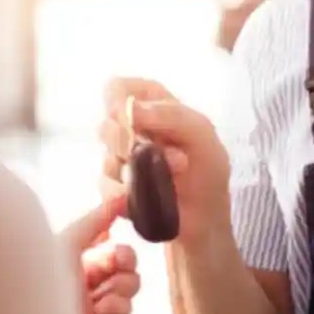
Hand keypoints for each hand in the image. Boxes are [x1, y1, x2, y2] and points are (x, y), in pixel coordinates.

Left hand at [63, 196, 141, 313]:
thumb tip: (122, 197)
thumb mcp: (69, 242)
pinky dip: (115, 306)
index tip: (117, 230)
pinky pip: (126, 309)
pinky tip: (98, 310)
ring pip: (130, 285)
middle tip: (119, 259)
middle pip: (124, 263)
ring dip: (121, 285)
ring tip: (101, 293)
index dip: (115, 239)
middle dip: (127, 258)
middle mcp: (84, 283)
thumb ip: (96, 220)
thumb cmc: (44, 283)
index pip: (104, 246)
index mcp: (71, 262)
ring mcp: (95, 305)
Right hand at [98, 77, 232, 246]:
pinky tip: (145, 198)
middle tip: (155, 153)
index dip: (116, 95)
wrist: (204, 225)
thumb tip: (130, 108)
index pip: (122, 87)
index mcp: (156, 108)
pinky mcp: (115, 189)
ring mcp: (123, 161)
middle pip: (107, 121)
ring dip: (135, 170)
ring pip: (105, 155)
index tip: (121, 112)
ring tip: (168, 179)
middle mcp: (135, 131)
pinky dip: (125, 193)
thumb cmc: (208, 174)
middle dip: (126, 138)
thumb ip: (173, 115)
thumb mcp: (203, 136)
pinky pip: (106, 186)